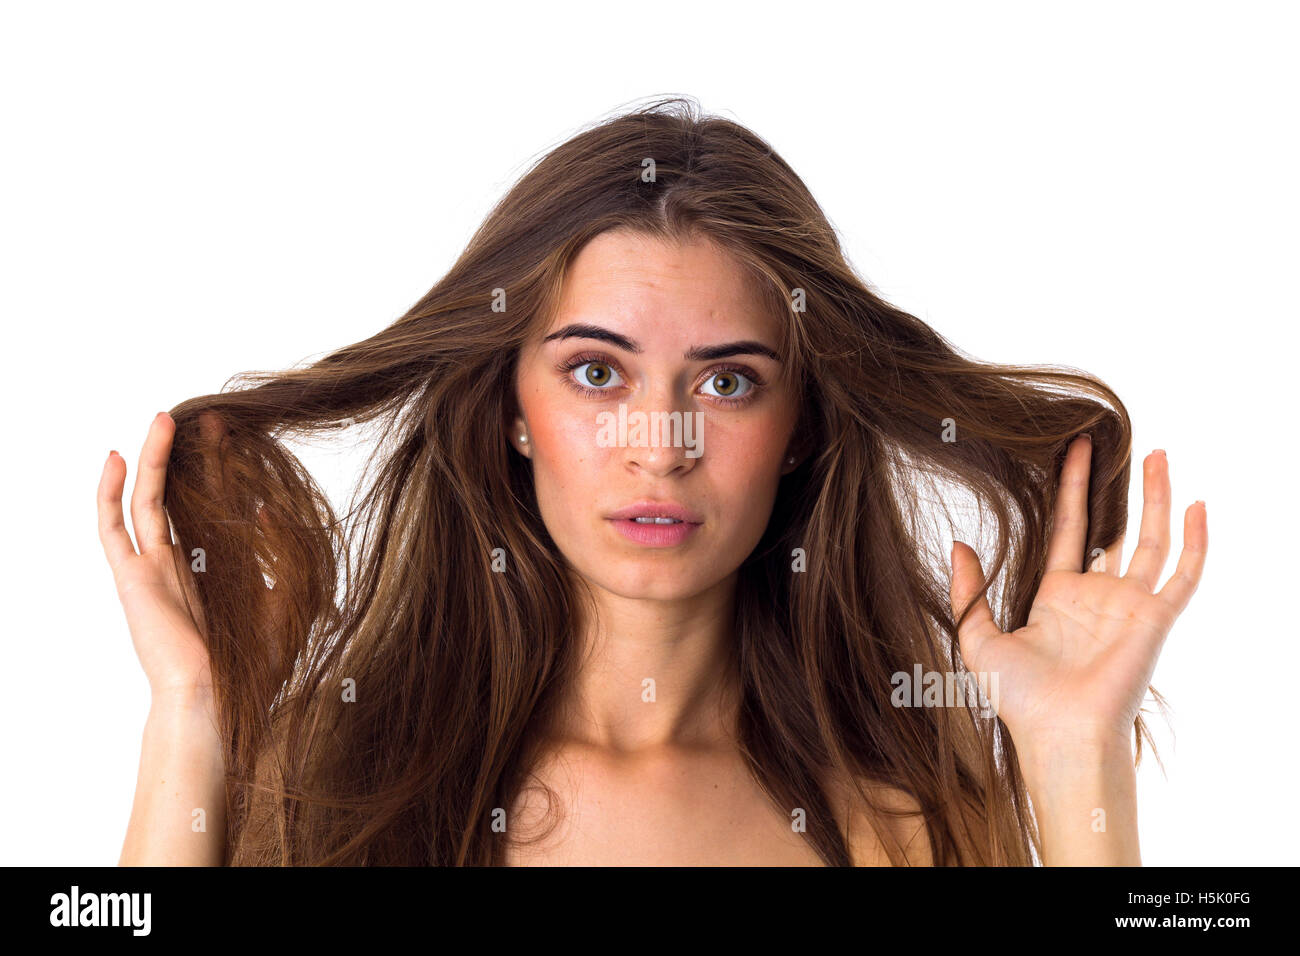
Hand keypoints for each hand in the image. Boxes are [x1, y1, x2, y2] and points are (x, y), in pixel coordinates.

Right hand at [97, 410, 282, 705]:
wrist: (217, 700)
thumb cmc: (252, 666)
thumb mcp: (284, 603)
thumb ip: (284, 557)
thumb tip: (272, 507)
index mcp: (212, 570)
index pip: (215, 507)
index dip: (224, 472)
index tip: (240, 436)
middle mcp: (178, 564)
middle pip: (183, 494)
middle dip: (195, 455)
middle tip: (212, 418)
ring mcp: (151, 568)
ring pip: (148, 499)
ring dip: (156, 458)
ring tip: (166, 417)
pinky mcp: (131, 578)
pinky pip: (113, 527)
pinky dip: (110, 492)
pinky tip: (118, 458)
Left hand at [948, 435, 1207, 755]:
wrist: (1058, 732)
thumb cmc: (1019, 697)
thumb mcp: (977, 637)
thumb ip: (968, 591)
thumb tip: (958, 543)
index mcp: (1058, 596)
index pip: (1068, 526)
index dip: (1071, 487)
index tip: (1072, 449)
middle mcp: (1097, 596)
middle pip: (1115, 527)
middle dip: (1119, 486)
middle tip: (1122, 443)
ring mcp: (1129, 605)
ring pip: (1151, 540)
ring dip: (1157, 498)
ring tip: (1159, 455)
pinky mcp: (1156, 619)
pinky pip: (1183, 574)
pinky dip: (1195, 542)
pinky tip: (1198, 506)